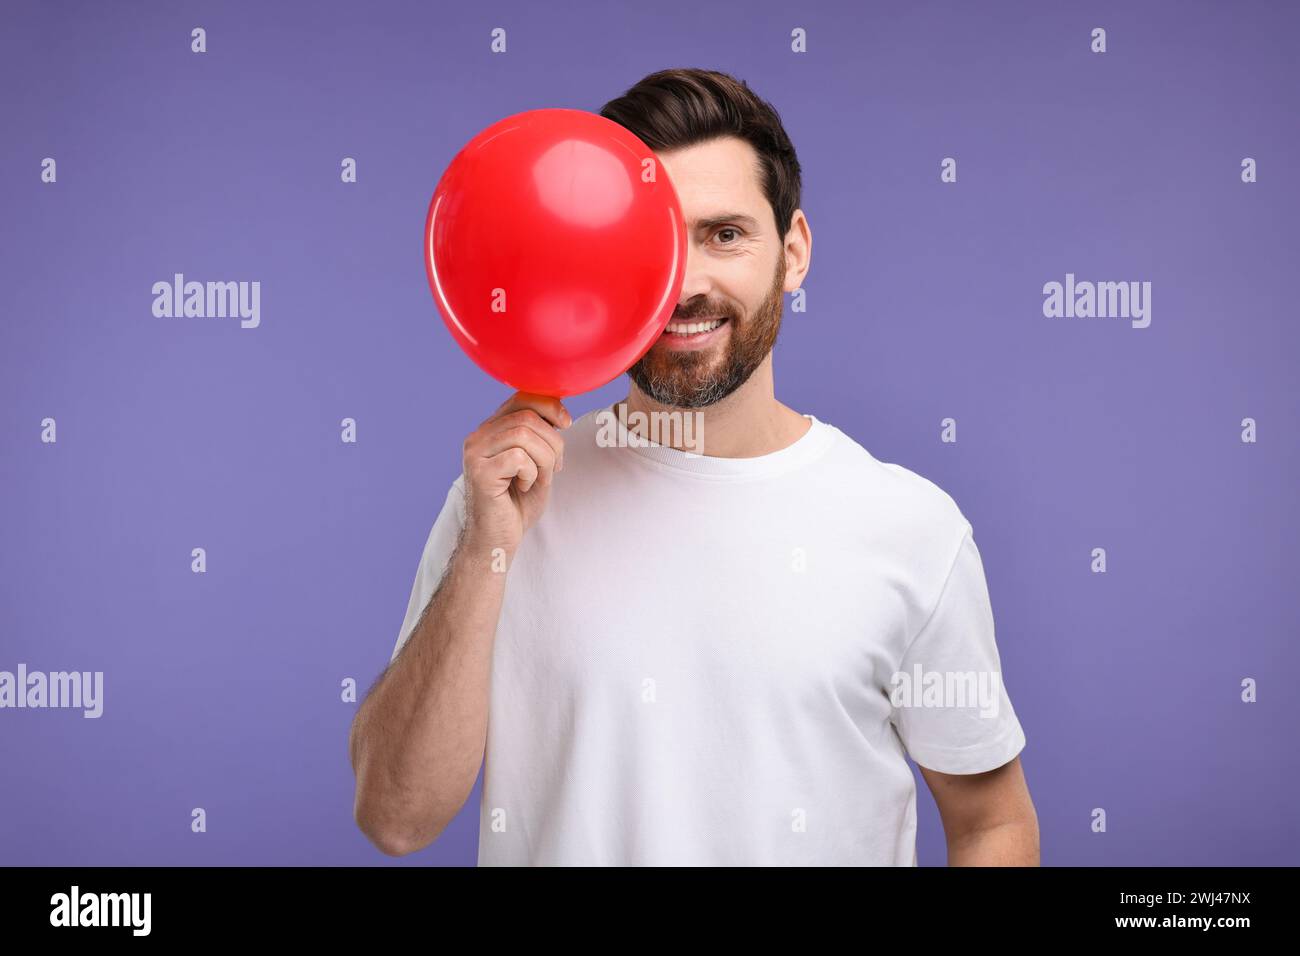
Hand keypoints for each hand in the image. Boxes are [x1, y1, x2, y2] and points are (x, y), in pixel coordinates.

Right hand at [461, 391, 570, 557]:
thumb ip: (541, 436)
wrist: (498, 540)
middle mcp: (478, 437)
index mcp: (491, 429)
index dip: (550, 405)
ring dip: (544, 458)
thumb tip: (560, 410)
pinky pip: (518, 458)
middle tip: (555, 466)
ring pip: (524, 435)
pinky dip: (531, 473)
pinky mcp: (478, 472)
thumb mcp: (537, 463)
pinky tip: (524, 486)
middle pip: (527, 417)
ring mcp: (474, 453)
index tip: (566, 424)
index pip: (521, 397)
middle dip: (553, 441)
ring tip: (540, 478)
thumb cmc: (518, 503)